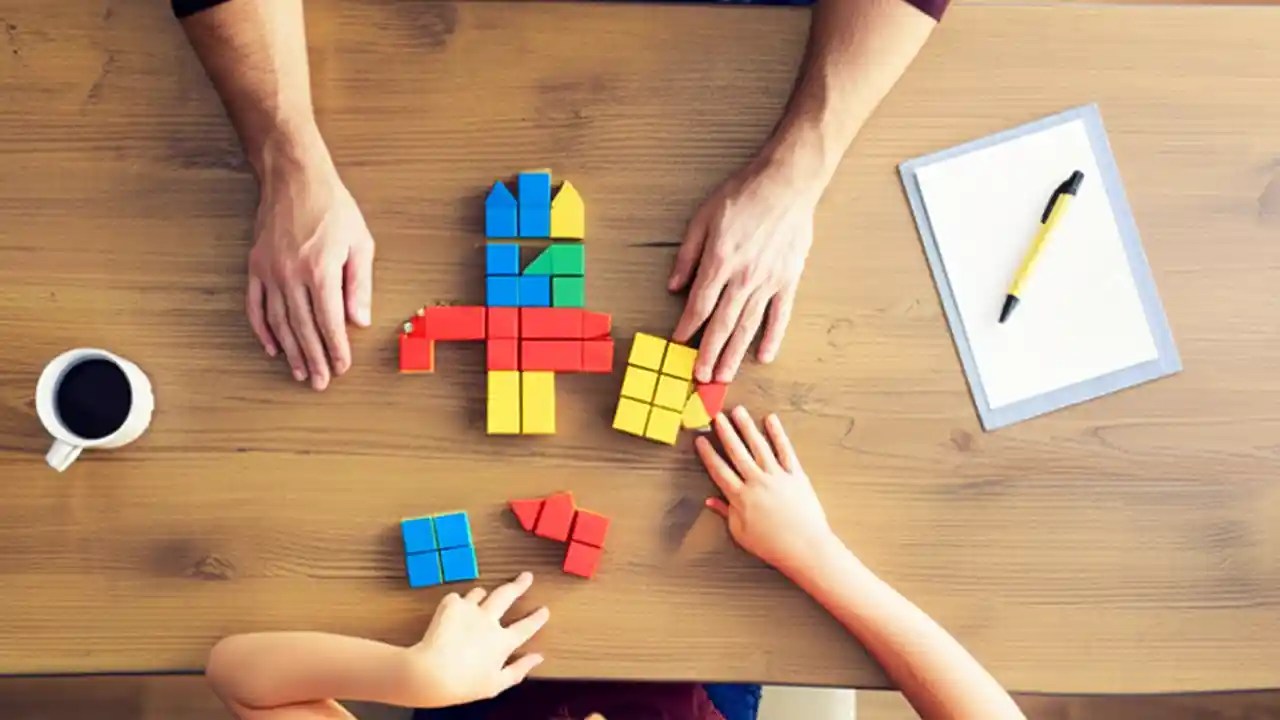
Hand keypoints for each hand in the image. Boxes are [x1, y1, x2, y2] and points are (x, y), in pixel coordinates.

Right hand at [247, 159, 373, 389]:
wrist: (294, 178)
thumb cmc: (333, 208)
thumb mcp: (360, 243)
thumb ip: (360, 284)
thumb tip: (360, 321)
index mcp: (320, 269)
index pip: (330, 321)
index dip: (336, 348)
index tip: (342, 367)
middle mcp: (292, 274)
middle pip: (303, 328)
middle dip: (313, 359)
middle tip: (320, 382)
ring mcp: (269, 271)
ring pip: (279, 322)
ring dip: (290, 351)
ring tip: (300, 372)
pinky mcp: (255, 266)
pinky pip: (256, 306)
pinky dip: (263, 330)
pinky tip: (273, 348)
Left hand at [406, 572, 549, 707]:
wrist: (431, 673)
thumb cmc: (463, 684)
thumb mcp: (496, 684)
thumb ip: (519, 669)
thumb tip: (538, 658)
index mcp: (502, 642)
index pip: (526, 627)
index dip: (537, 618)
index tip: (544, 610)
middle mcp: (489, 621)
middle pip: (507, 596)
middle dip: (519, 585)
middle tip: (527, 576)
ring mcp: (470, 610)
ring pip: (480, 593)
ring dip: (483, 595)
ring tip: (482, 597)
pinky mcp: (451, 605)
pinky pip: (457, 598)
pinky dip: (458, 603)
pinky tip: (453, 612)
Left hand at [669, 157, 816, 382]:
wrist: (787, 183)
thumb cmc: (743, 195)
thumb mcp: (703, 218)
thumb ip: (687, 255)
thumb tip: (674, 286)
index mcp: (720, 261)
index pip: (699, 304)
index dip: (687, 327)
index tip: (678, 343)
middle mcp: (744, 277)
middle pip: (722, 324)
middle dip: (709, 354)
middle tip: (700, 378)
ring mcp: (769, 281)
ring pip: (748, 326)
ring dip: (734, 354)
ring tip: (724, 376)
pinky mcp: (789, 280)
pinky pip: (780, 316)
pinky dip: (772, 337)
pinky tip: (763, 356)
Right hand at [696, 407, 836, 576]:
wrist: (805, 548)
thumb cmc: (772, 545)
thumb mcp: (741, 533)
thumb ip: (726, 512)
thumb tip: (710, 500)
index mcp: (741, 497)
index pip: (719, 470)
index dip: (708, 454)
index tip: (700, 440)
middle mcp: (757, 482)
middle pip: (737, 452)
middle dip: (725, 432)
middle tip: (716, 417)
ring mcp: (777, 476)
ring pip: (758, 446)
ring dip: (747, 427)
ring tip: (738, 411)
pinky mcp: (796, 475)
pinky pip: (785, 450)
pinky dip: (778, 434)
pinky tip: (771, 420)